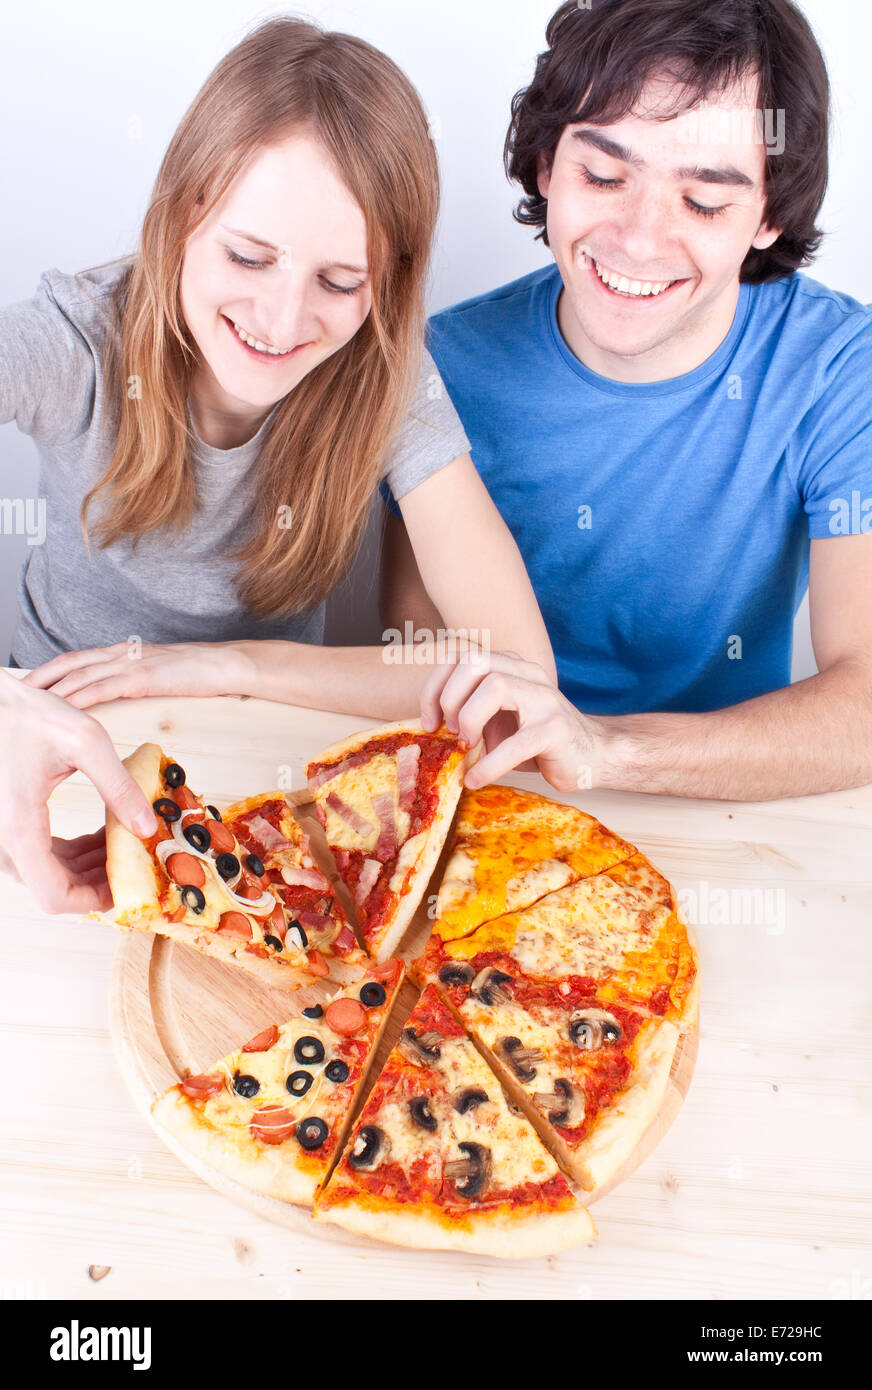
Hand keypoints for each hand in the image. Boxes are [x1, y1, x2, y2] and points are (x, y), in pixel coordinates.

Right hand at [0, 672, 157, 912]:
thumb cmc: (28, 714)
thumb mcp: (85, 742)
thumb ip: (119, 786)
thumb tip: (147, 828)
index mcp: (20, 830)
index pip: (55, 896)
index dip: (94, 901)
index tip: (128, 888)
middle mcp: (6, 841)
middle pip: (55, 889)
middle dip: (99, 881)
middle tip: (138, 862)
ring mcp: (3, 835)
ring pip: (49, 874)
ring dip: (88, 867)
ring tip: (126, 842)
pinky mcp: (8, 824)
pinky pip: (40, 856)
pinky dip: (72, 853)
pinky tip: (101, 833)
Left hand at [23, 640, 252, 709]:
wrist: (227, 665)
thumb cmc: (197, 673)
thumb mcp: (157, 675)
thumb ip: (133, 681)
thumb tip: (117, 698)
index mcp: (122, 653)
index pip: (74, 660)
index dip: (47, 672)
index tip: (26, 688)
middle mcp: (120, 653)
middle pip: (68, 663)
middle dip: (38, 679)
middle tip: (13, 695)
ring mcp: (132, 663)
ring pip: (80, 673)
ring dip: (51, 689)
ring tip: (28, 704)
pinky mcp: (144, 676)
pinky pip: (105, 687)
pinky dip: (80, 697)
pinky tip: (64, 708)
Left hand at [420, 649, 609, 793]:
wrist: (592, 756)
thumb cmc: (537, 741)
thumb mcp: (498, 721)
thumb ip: (470, 714)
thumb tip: (429, 727)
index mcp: (510, 667)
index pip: (460, 656)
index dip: (435, 686)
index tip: (429, 720)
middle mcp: (528, 675)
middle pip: (476, 661)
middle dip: (450, 698)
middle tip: (449, 731)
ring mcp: (545, 700)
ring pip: (496, 686)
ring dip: (469, 720)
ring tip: (466, 747)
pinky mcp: (556, 730)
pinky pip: (516, 743)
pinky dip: (488, 765)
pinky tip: (476, 779)